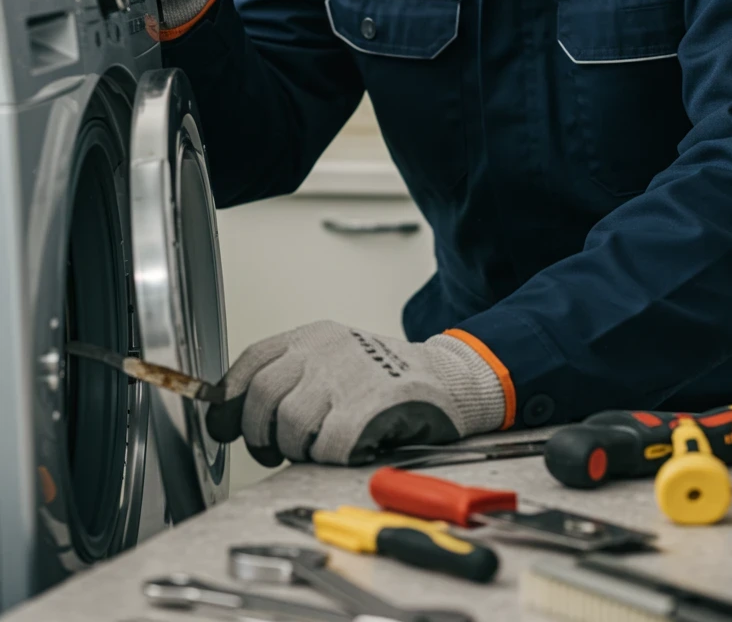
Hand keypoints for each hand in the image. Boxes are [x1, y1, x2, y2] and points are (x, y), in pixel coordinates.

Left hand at [205, 320, 506, 465]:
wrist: (446, 379)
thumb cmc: (386, 378)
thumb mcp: (334, 358)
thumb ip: (292, 376)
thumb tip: (237, 412)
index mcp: (313, 336)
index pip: (252, 362)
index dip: (229, 398)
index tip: (224, 423)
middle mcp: (325, 350)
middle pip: (262, 396)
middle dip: (259, 432)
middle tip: (272, 447)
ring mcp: (346, 376)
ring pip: (288, 423)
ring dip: (295, 447)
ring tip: (317, 446)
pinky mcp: (367, 407)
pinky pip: (325, 444)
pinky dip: (329, 456)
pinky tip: (345, 448)